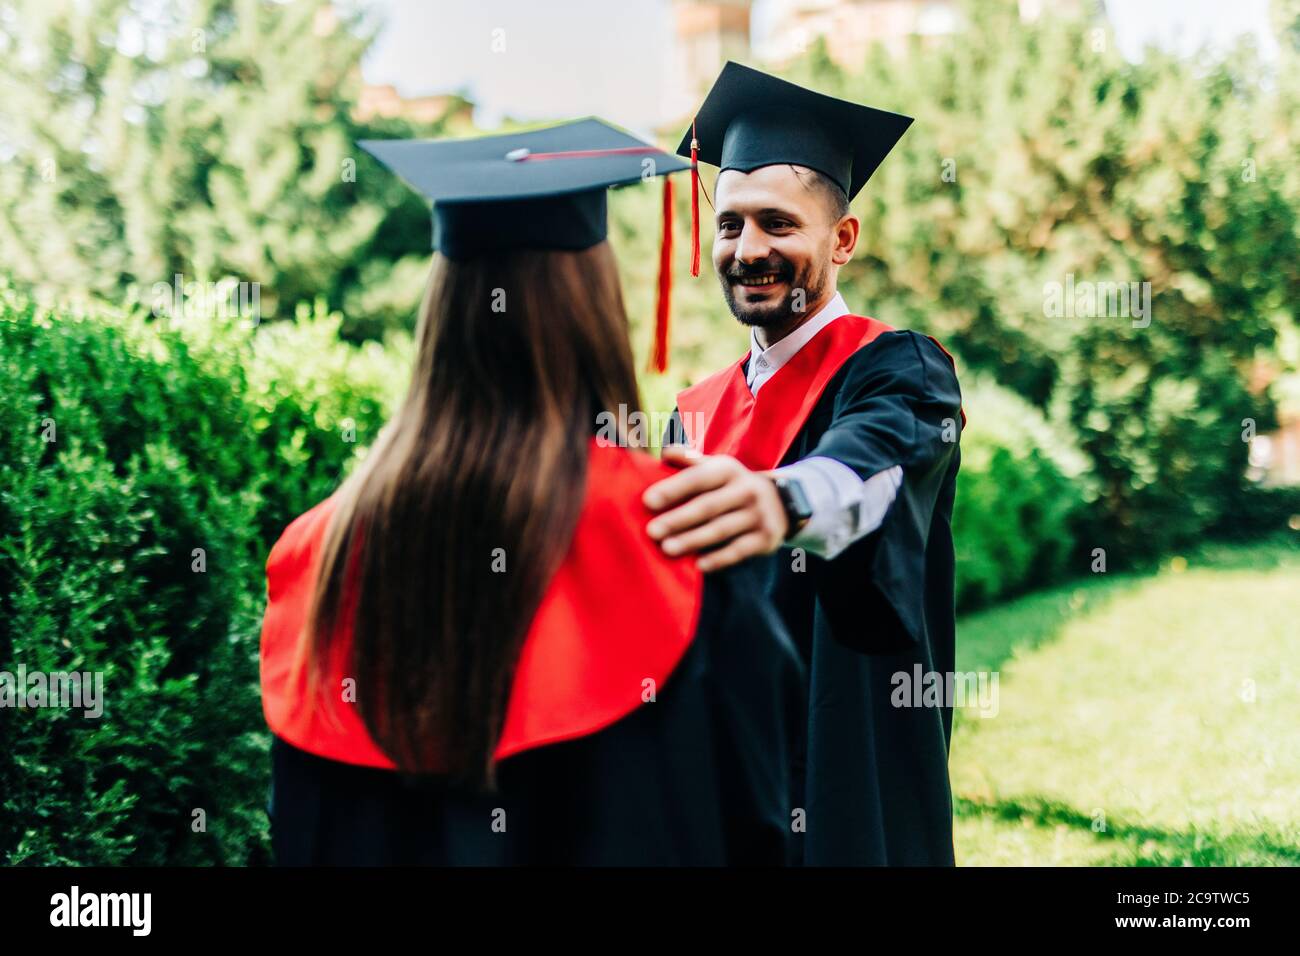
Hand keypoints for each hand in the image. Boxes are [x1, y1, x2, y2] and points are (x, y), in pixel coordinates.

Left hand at [643, 446, 788, 571]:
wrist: (783, 502)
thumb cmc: (733, 485)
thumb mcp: (718, 468)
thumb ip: (691, 461)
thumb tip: (665, 453)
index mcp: (729, 470)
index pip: (698, 478)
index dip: (673, 489)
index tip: (647, 501)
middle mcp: (746, 490)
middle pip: (707, 506)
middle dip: (678, 519)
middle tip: (652, 531)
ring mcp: (758, 515)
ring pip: (721, 530)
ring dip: (693, 540)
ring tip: (667, 548)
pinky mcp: (766, 538)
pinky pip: (739, 550)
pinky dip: (718, 559)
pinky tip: (699, 566)